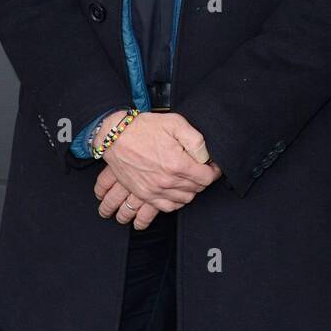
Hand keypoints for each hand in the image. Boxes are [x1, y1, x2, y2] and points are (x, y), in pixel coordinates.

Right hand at [93, 111, 220, 227]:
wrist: (116, 137)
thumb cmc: (144, 128)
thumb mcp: (175, 123)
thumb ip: (196, 140)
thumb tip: (206, 156)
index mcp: (177, 164)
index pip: (207, 178)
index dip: (214, 171)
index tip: (213, 166)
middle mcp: (167, 181)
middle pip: (197, 189)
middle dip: (203, 179)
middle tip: (201, 169)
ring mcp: (154, 190)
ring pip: (184, 200)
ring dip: (191, 190)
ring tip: (189, 179)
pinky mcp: (144, 194)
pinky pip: (167, 207)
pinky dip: (176, 202)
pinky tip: (177, 192)